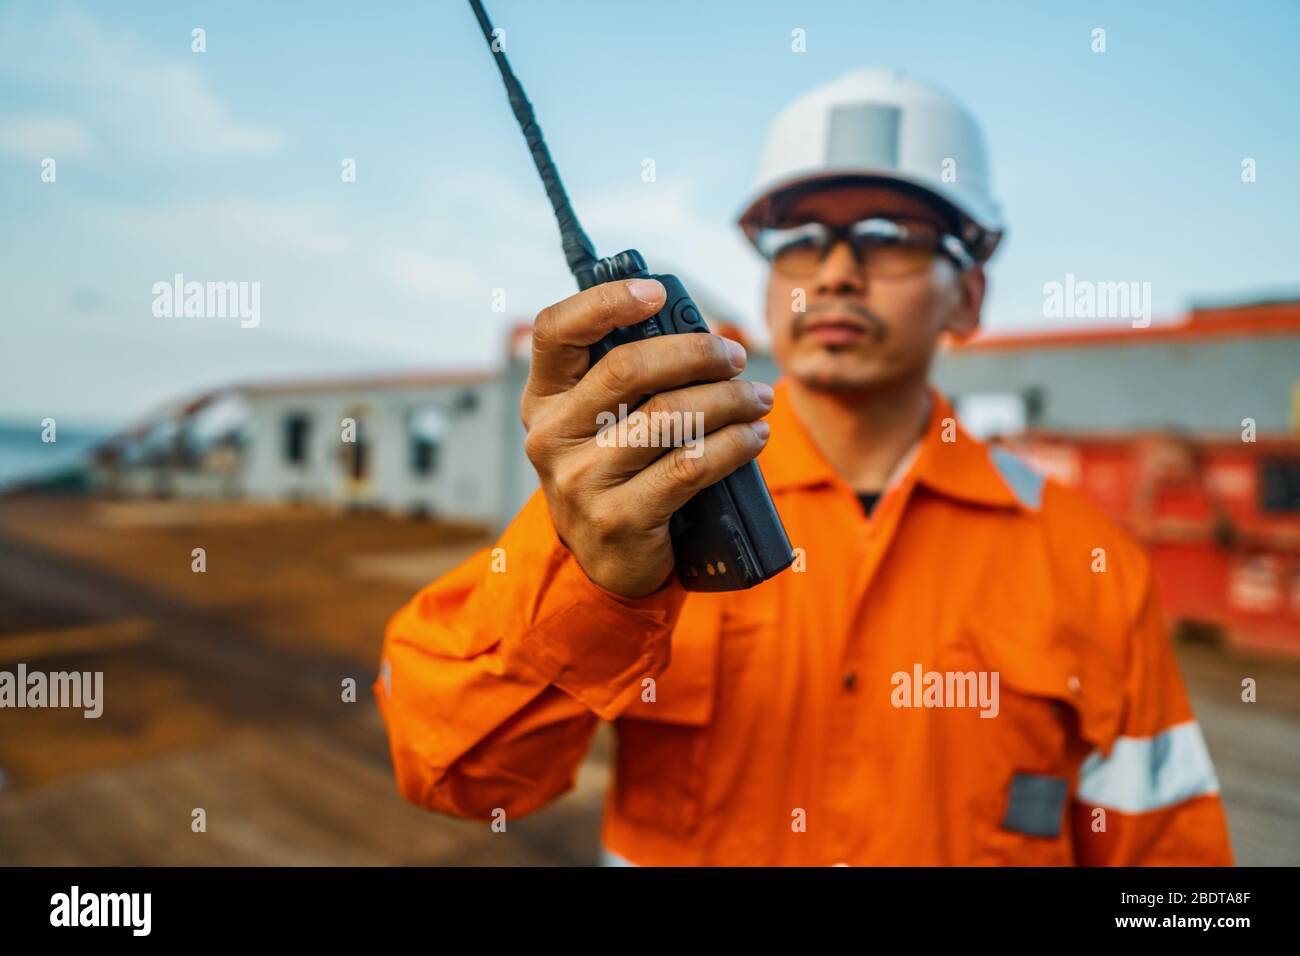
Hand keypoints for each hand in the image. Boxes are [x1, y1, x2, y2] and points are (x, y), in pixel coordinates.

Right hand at [521, 278, 772, 596]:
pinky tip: (754, 437)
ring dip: (728, 401)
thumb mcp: (599, 424)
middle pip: (627, 369)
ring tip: (759, 399)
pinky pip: (689, 467)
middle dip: (695, 353)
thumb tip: (698, 332)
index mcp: (543, 399)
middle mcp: (550, 437)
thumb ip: (625, 380)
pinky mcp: (618, 519)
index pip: (554, 331)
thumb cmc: (616, 473)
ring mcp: (580, 482)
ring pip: (669, 417)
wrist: (605, 563)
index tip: (655, 293)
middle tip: (734, 356)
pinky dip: (733, 445)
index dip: (603, 302)